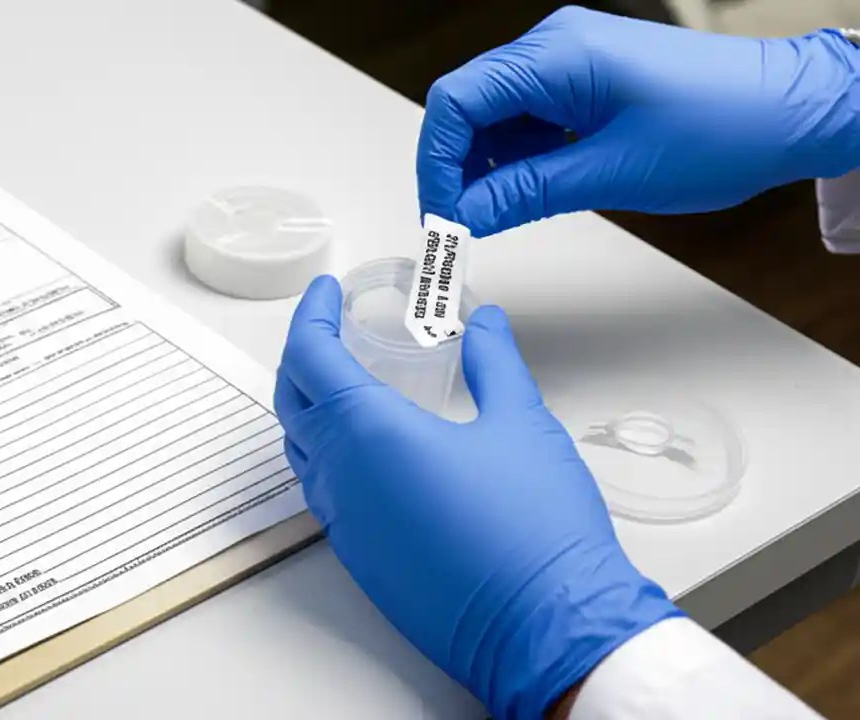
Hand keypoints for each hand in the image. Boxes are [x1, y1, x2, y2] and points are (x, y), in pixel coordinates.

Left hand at [275, 276, 679, 718]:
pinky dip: (331, 456)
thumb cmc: (535, 527)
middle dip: (302, 358)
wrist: (547, 627)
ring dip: (312, 409)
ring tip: (348, 383)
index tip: (325, 293)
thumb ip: (494, 363)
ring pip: (301, 452)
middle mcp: (340, 478)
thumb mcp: (522, 423)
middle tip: (330, 330)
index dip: (311, 315)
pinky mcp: (360, 560)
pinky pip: (325, 494)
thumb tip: (485, 322)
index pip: (308, 357)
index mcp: (368, 433)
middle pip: (290, 402)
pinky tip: (372, 449)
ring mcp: (344, 524)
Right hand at [417, 6, 859, 236]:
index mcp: (557, 56)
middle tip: (455, 224)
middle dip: (453, 167)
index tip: (442, 216)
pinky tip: (519, 191)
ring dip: (482, 166)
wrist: (790, 111)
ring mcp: (567, 60)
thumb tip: (464, 216)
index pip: (457, 102)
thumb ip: (525, 193)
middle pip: (467, 105)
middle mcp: (554, 47)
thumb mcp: (611, 173)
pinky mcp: (581, 80)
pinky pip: (524, 116)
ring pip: (491, 114)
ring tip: (489, 215)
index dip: (438, 164)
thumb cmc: (722, 128)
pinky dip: (513, 157)